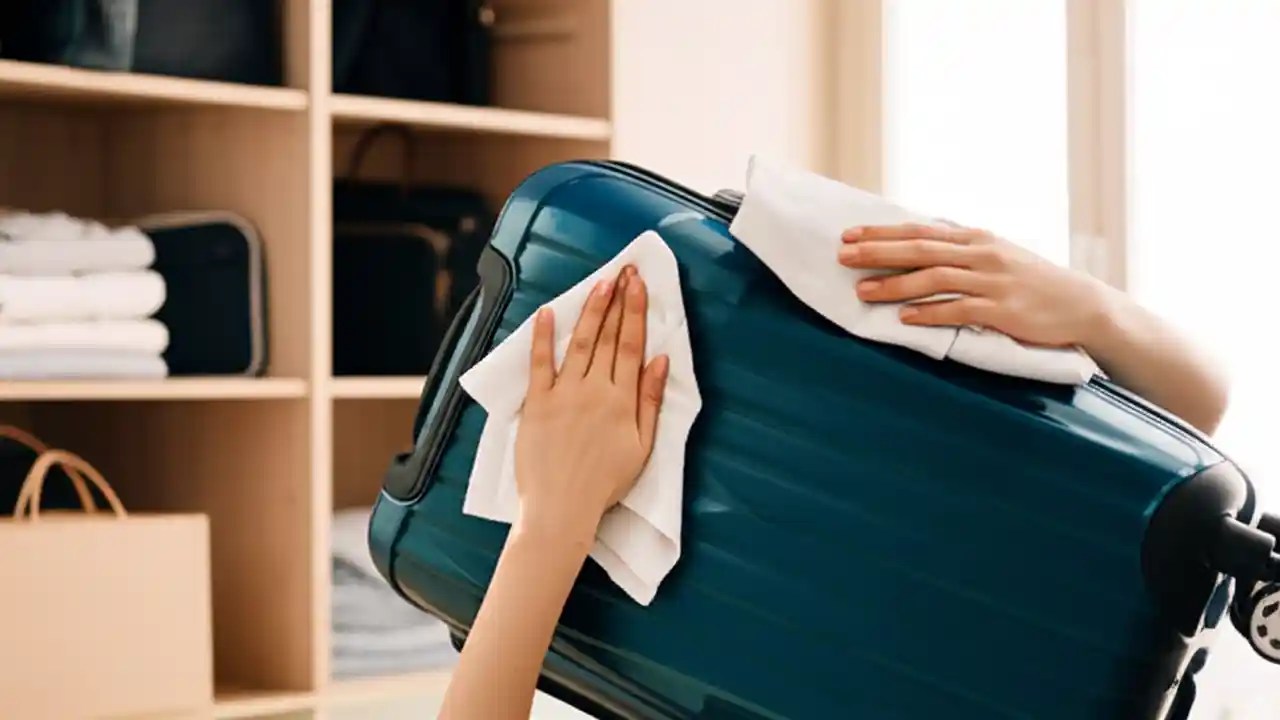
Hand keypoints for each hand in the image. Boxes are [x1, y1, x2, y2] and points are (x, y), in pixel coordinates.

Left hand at [514, 266, 669, 545]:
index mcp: (622, 400)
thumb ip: (651, 402)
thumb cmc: (604, 484)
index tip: (640, 284)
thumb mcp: (642, 447)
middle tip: (624, 271)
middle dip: (618, 300)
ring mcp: (564, 394)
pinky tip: (547, 313)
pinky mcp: (537, 403)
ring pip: (580, 342)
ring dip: (590, 310)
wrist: (561, 509)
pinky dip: (543, 336)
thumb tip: (660, 362)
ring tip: (600, 283)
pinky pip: (539, 363)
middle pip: (609, 336)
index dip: (636, 311)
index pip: (632, 345)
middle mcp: (594, 390)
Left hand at [838, 223, 1111, 347]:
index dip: (881, 233)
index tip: (848, 235)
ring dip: (894, 284)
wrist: (1079, 303)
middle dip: (877, 252)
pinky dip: (929, 313)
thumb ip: (957, 250)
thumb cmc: (1029, 281)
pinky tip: (903, 318)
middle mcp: (981, 254)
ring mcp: (992, 282)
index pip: (919, 230)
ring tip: (862, 290)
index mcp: (975, 238)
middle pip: (919, 249)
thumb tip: (915, 246)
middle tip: (842, 256)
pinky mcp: (1002, 311)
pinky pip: (958, 310)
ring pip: (934, 279)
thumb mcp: (994, 255)